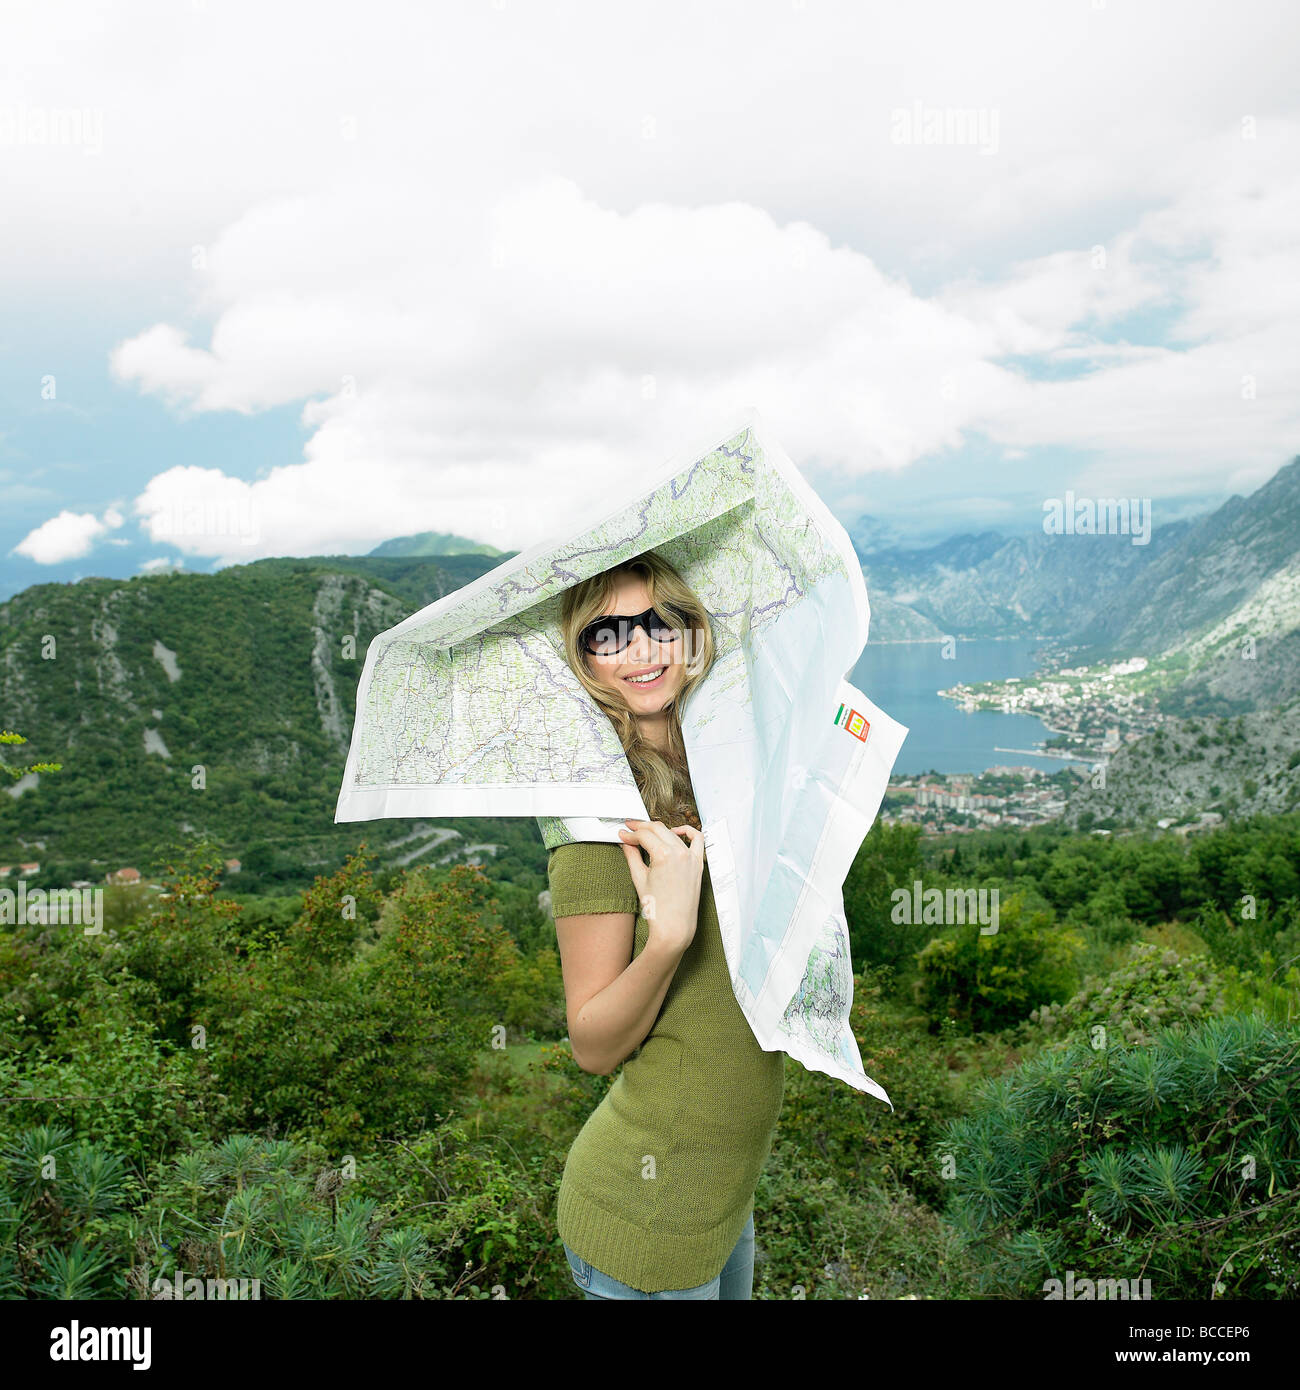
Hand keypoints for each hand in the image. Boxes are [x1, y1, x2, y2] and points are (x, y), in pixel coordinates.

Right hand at [617, 819, 705, 952]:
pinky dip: (687, 831)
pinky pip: (697, 839)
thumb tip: (626, 843)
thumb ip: (632, 855)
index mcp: (664, 855)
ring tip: (646, 832)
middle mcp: (679, 853)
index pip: (643, 835)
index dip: (630, 834)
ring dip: (658, 830)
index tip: (623, 835)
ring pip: (672, 832)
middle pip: (657, 829)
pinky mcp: (698, 863)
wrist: (674, 927)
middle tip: (629, 828)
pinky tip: (675, 831)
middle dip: (641, 827)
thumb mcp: (639, 878)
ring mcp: (691, 857)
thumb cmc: (657, 909)